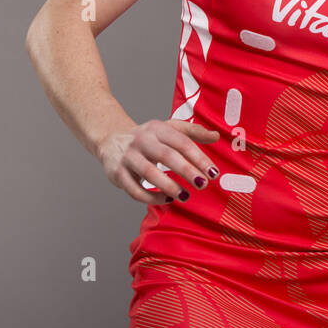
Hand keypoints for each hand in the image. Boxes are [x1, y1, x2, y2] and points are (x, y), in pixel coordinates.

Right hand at [96, 118, 220, 205]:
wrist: (111, 139)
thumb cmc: (149, 137)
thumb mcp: (169, 129)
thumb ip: (193, 132)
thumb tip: (216, 136)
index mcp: (158, 128)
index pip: (181, 142)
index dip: (199, 158)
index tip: (214, 173)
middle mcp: (142, 140)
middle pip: (166, 156)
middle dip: (186, 171)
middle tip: (202, 184)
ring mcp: (128, 157)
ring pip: (148, 173)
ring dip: (169, 186)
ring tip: (185, 196)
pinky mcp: (117, 173)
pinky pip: (134, 189)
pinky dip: (151, 196)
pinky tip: (167, 199)